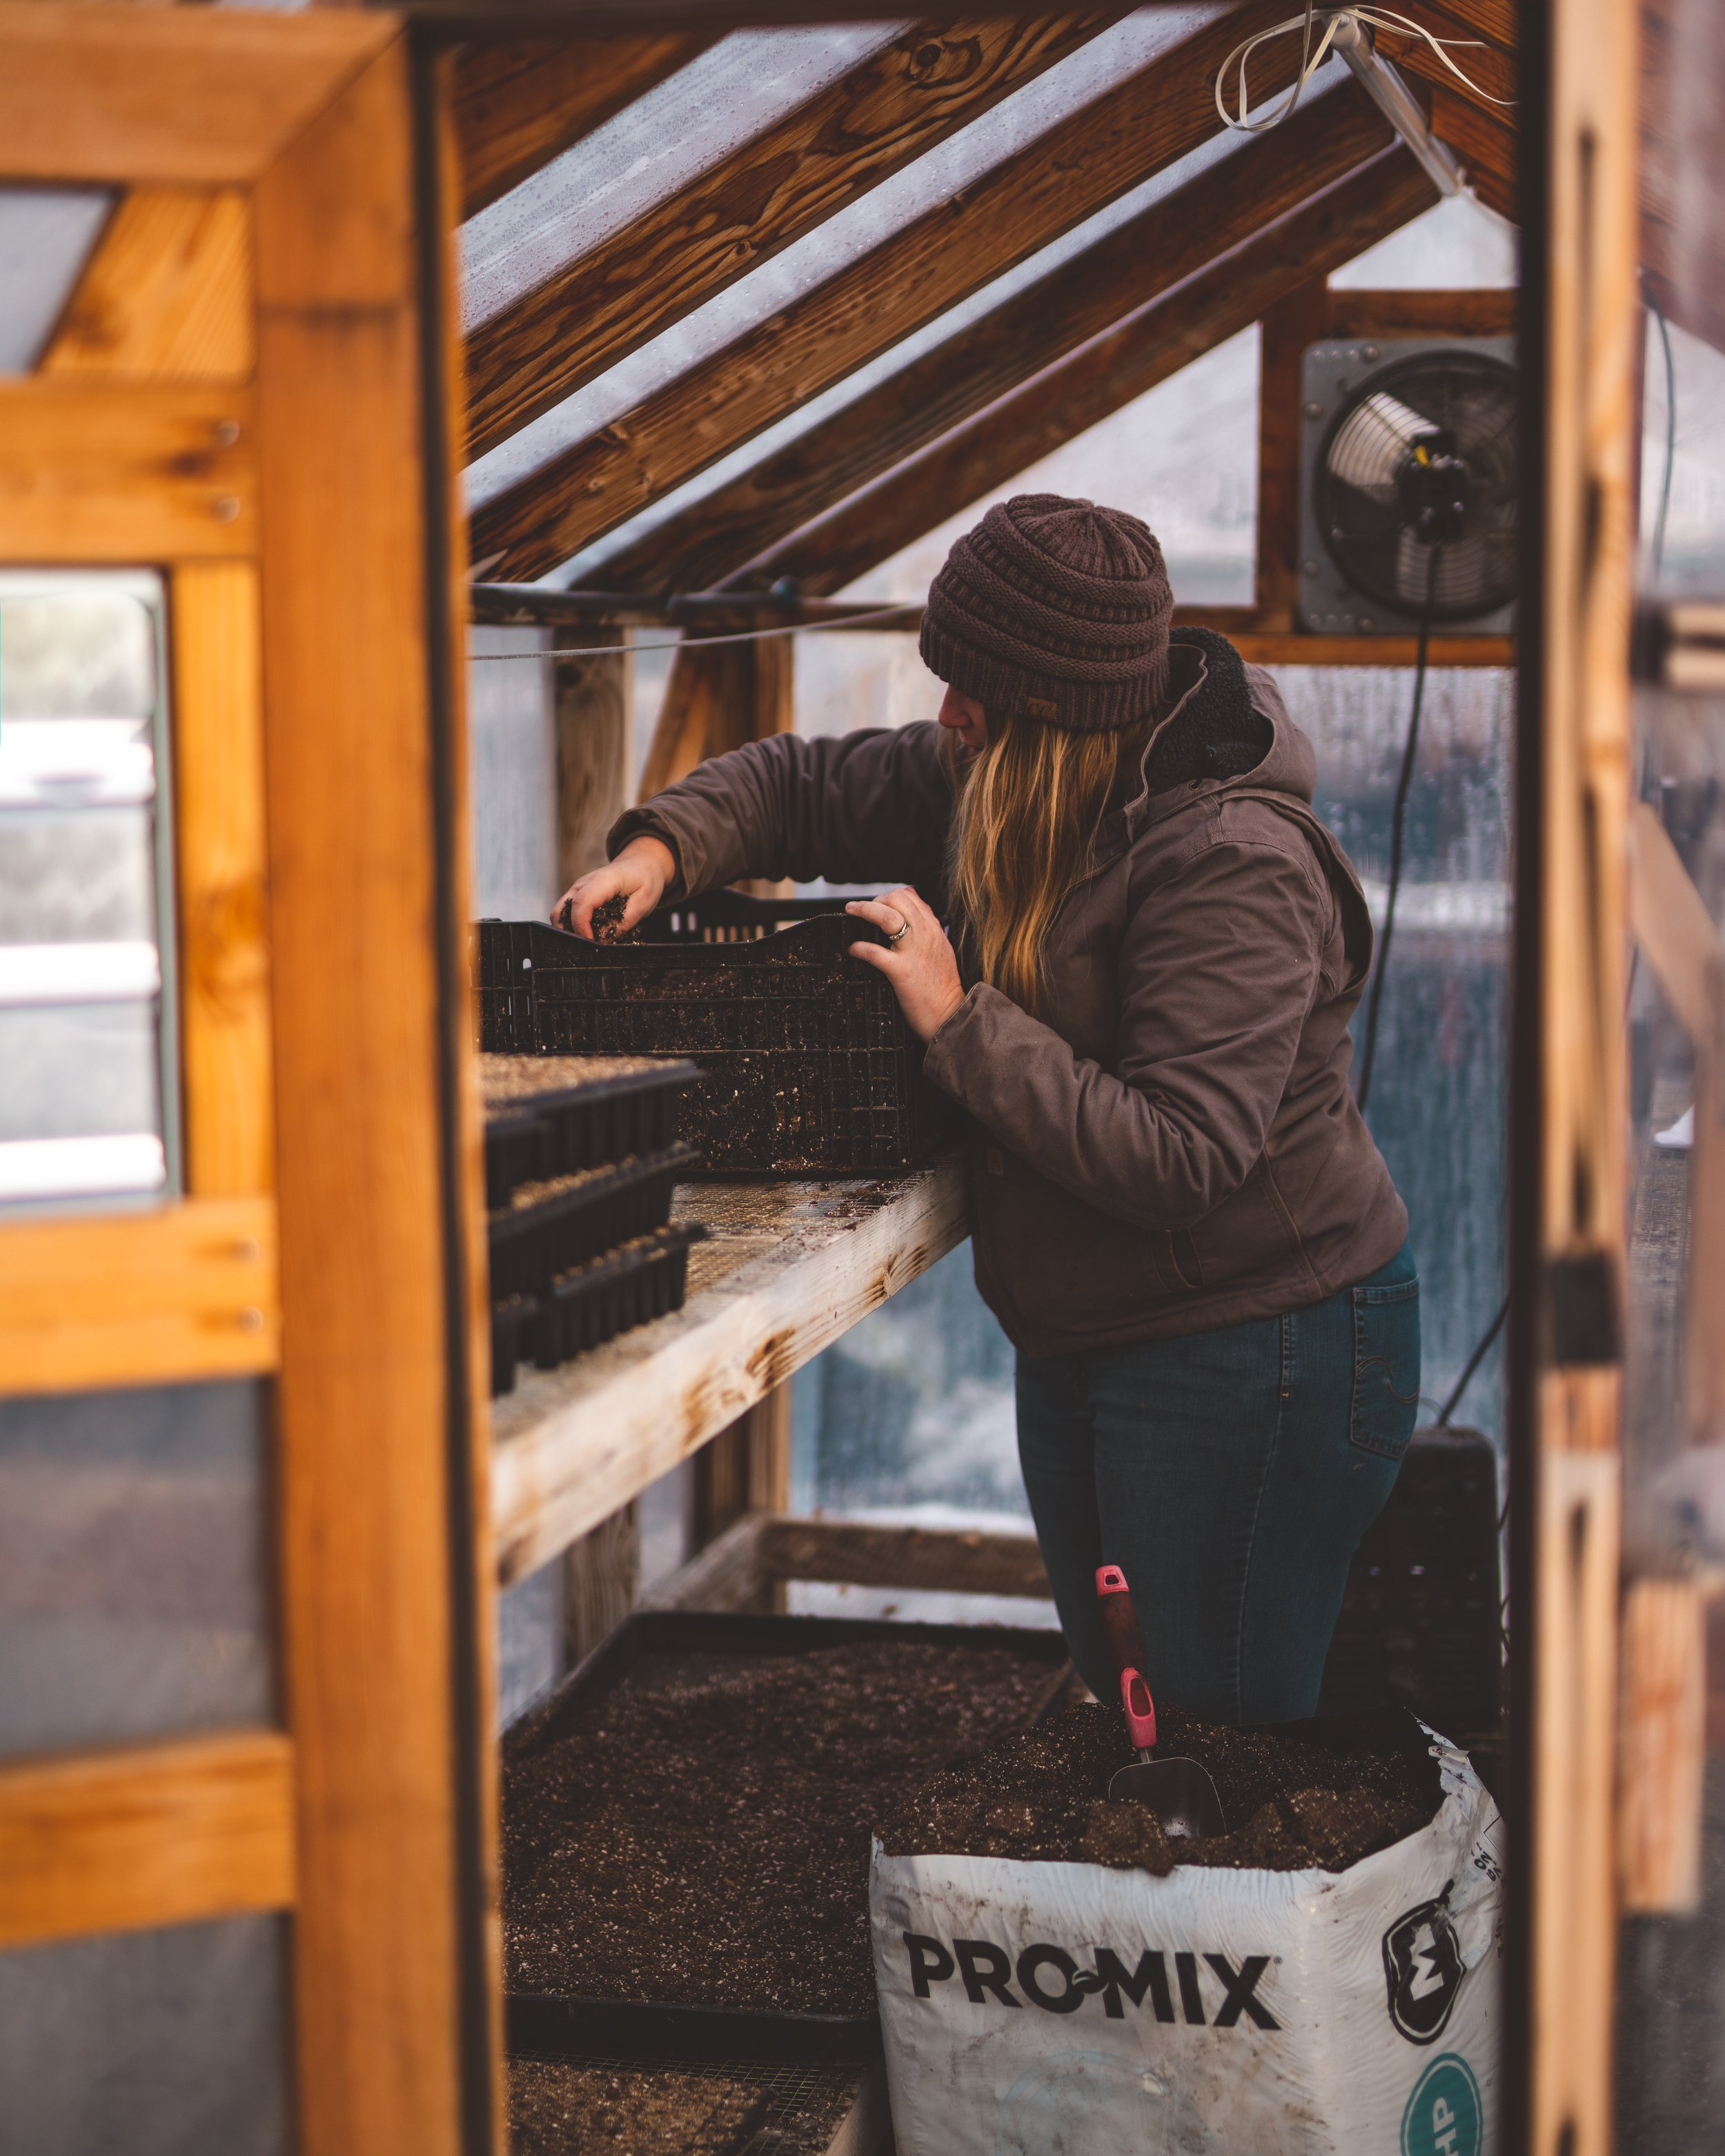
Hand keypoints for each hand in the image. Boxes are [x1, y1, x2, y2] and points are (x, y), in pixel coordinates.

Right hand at [552, 835, 674, 938]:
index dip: (582, 926)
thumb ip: (623, 922)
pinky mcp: (578, 894)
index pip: (581, 903)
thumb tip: (602, 940)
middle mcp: (584, 883)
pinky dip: (573, 924)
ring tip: (589, 940)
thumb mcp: (643, 903)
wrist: (641, 863)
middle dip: (569, 932)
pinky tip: (589, 933)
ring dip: (570, 929)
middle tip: (587, 947)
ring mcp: (578, 888)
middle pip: (562, 910)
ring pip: (560, 912)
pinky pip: (567, 912)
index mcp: (602, 881)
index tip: (591, 942)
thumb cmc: (645, 880)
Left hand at [845, 887, 965, 1042]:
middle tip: (861, 911)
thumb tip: (913, 897)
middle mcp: (924, 934)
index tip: (877, 906)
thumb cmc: (942, 984)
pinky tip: (854, 950)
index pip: (908, 896)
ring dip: (863, 911)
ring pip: (885, 917)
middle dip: (874, 901)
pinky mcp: (901, 971)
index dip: (887, 896)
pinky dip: (859, 948)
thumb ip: (927, 923)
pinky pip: (874, 952)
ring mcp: (913, 952)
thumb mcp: (940, 946)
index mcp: (933, 928)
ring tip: (851, 913)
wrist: (949, 1013)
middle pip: (896, 899)